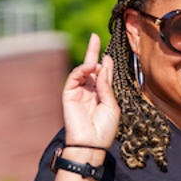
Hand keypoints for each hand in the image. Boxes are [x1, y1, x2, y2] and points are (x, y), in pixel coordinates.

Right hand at [62, 34, 118, 150]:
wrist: (91, 144)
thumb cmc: (104, 129)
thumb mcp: (111, 106)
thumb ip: (106, 86)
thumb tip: (103, 66)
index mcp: (102, 96)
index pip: (103, 75)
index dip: (106, 64)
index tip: (109, 55)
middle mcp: (90, 92)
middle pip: (91, 68)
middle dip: (92, 52)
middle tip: (95, 36)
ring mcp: (78, 93)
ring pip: (82, 71)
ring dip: (90, 62)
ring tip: (96, 60)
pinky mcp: (68, 95)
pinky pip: (74, 78)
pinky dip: (81, 70)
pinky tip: (90, 67)